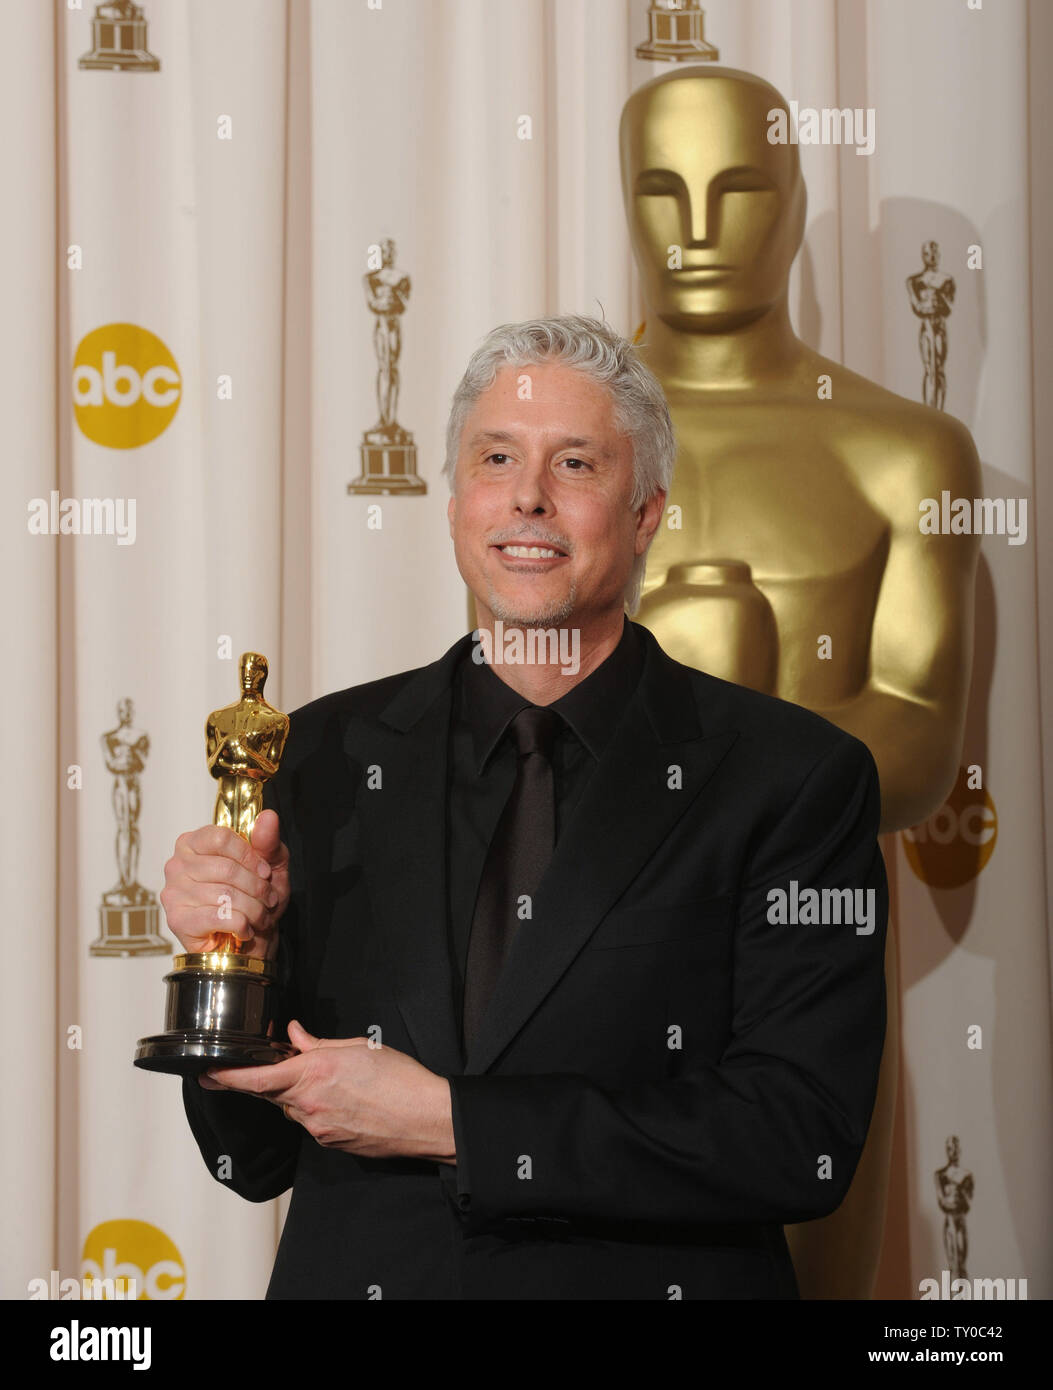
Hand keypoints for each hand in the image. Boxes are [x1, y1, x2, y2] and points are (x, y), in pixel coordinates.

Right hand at [159, 809, 289, 958]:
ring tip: (260, 915)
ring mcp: (173, 892)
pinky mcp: (177, 920)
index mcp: (194, 842)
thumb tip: (268, 816)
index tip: (265, 872)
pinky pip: (218, 917)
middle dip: (257, 887)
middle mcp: (177, 864)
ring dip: (254, 909)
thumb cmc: (255, 897)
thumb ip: (268, 841)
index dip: (250, 856)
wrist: (250, 940)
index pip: (221, 838)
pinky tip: (244, 929)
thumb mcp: (270, 865)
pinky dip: (242, 925)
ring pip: (225, 895)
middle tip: (269, 899)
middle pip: (226, 868)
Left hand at [200, 1020, 455, 1163]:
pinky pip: (312, 1122)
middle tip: (280, 1068)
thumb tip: (294, 1036)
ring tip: (337, 1082)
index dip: (226, 1078)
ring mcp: (318, 1128)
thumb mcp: (359, 1047)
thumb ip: (318, 1043)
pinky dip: (318, 1108)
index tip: (205, 1075)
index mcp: (314, 1073)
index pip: (256, 1079)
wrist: (425, 1118)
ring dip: (300, 1094)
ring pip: (293, 1108)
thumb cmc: (400, 1079)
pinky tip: (346, 1101)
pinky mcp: (330, 1143)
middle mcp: (309, 1104)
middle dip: (269, 1080)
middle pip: (271, 1093)